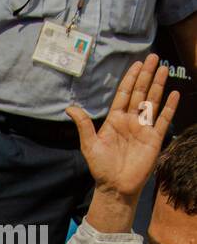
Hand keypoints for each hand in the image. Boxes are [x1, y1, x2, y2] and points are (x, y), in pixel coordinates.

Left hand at [68, 53, 178, 200]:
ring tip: (164, 68)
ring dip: (158, 85)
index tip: (137, 64)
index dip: (130, 79)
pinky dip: (169, 107)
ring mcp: (144, 128)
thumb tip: (69, 107)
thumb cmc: (100, 167)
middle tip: (153, 57)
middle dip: (147, 75)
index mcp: (115, 120)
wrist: (115, 186)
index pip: (124, 94)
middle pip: (140, 93)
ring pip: (153, 101)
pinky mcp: (155, 138)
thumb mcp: (89, 144)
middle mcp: (131, 121)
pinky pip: (164, 119)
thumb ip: (83, 125)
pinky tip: (174, 94)